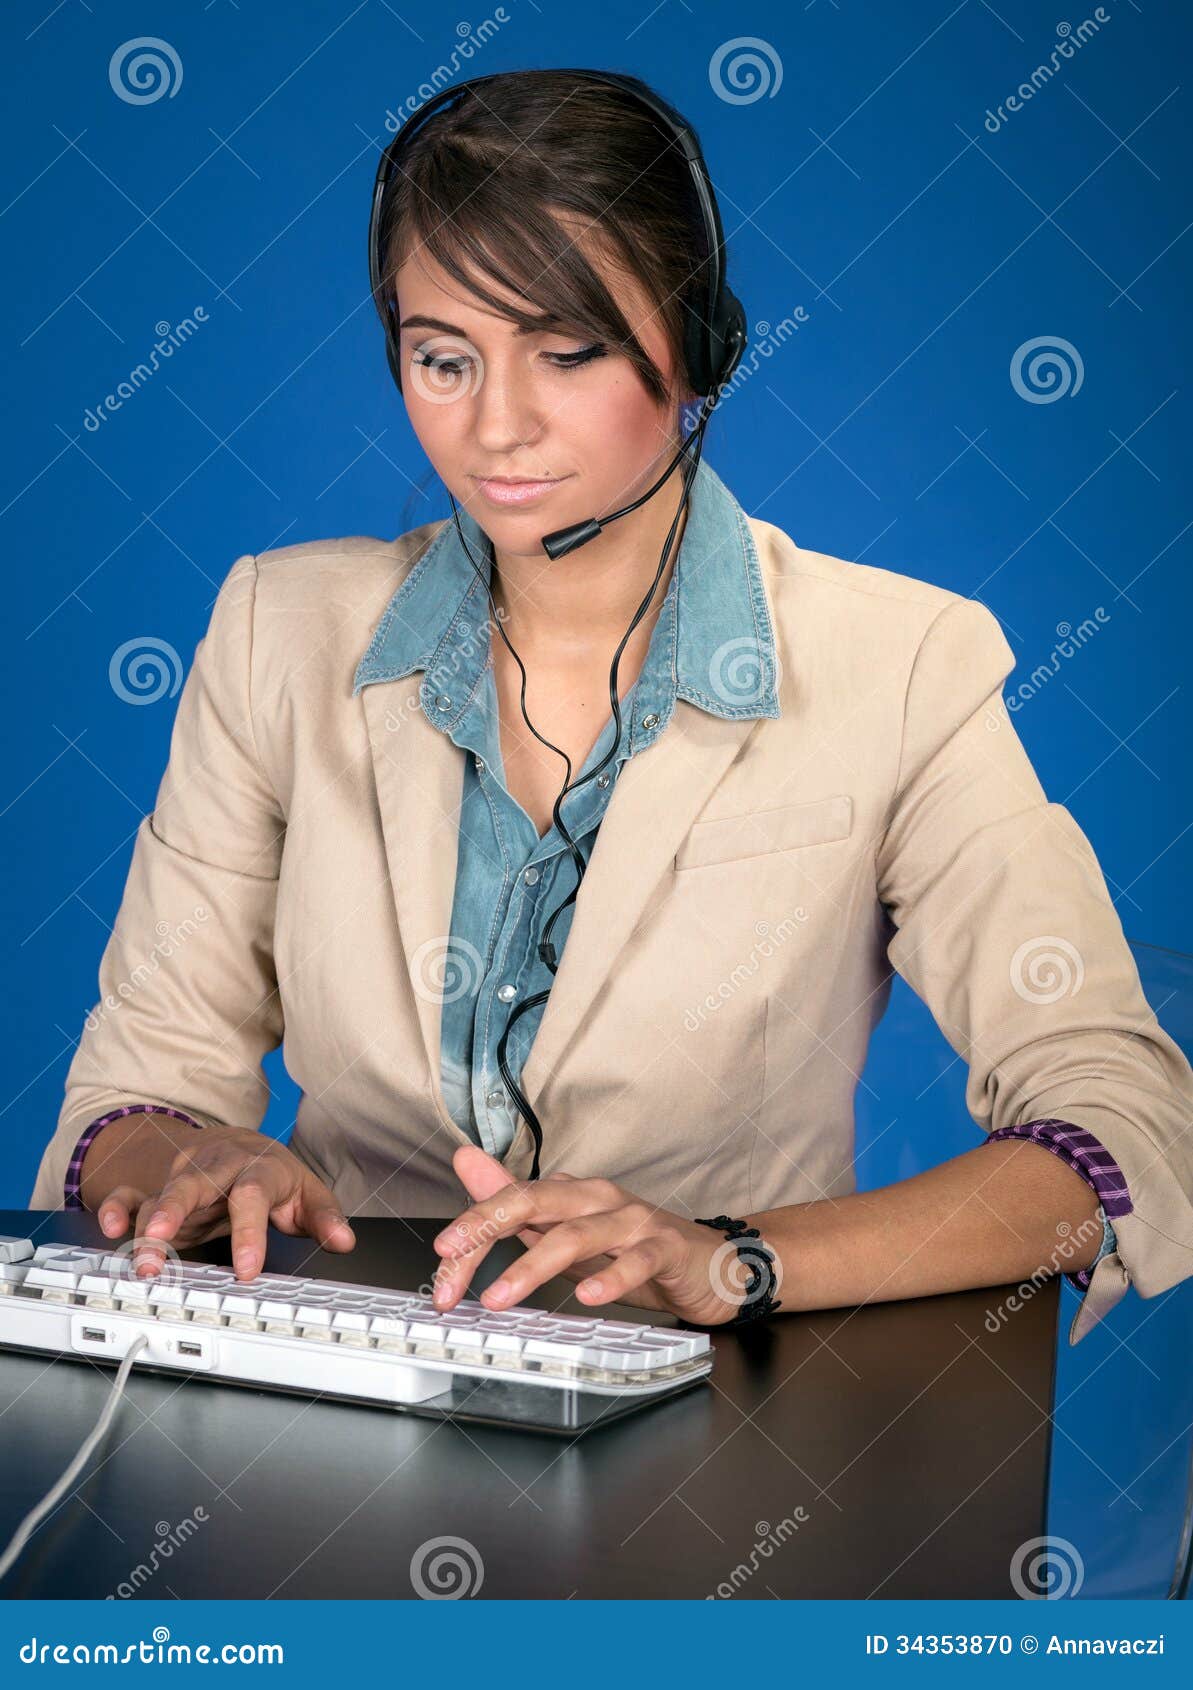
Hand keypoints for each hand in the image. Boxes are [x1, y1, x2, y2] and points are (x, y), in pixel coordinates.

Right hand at [96, 1125, 355, 1281]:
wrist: (236, 1143)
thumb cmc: (271, 1173)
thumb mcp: (304, 1191)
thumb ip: (323, 1216)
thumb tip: (344, 1240)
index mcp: (255, 1167)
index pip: (252, 1195)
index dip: (249, 1232)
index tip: (247, 1270)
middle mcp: (214, 1169)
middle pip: (193, 1186)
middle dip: (175, 1213)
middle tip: (160, 1245)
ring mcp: (182, 1177)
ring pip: (159, 1197)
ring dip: (145, 1227)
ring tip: (140, 1261)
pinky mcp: (156, 1188)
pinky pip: (130, 1195)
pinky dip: (115, 1208)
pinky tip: (110, 1228)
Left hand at [429, 1145, 753, 1325]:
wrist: (712, 1264)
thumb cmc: (636, 1248)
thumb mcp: (568, 1228)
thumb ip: (517, 1201)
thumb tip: (465, 1159)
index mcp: (571, 1194)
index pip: (510, 1202)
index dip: (472, 1229)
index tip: (441, 1263)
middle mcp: (597, 1199)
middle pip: (534, 1201)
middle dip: (486, 1225)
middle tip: (449, 1255)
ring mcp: (632, 1222)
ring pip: (576, 1236)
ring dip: (532, 1267)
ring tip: (499, 1297)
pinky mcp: (665, 1249)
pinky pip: (636, 1261)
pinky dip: (610, 1279)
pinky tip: (588, 1298)